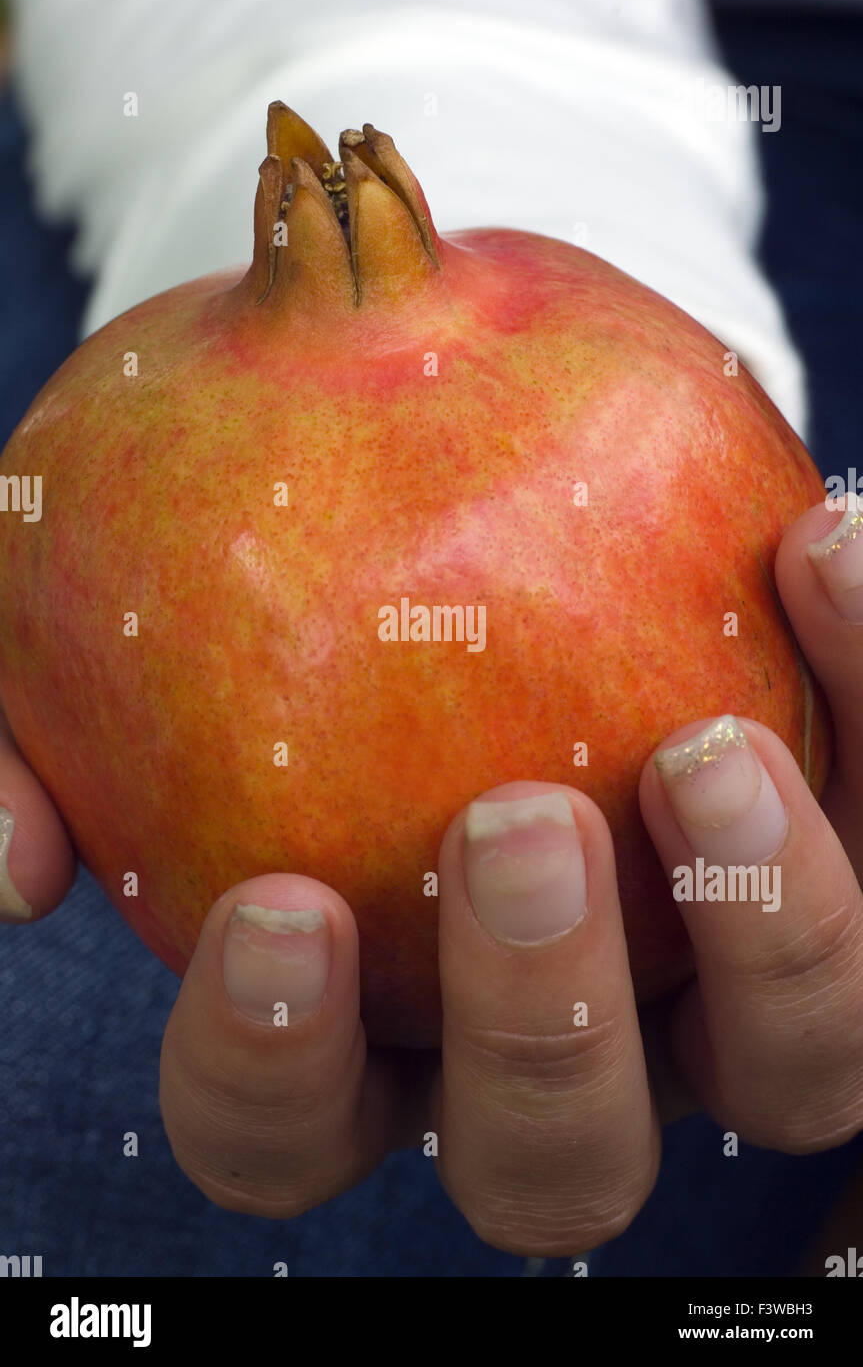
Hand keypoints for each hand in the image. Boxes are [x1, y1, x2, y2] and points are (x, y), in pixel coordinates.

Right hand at [4, 496, 862, 1256]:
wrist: (460, 438)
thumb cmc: (278, 539)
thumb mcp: (124, 594)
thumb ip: (42, 718)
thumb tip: (20, 867)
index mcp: (375, 1023)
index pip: (297, 1130)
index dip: (277, 1071)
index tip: (278, 911)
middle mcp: (558, 1035)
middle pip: (558, 1160)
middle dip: (540, 1035)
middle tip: (512, 833)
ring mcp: (715, 965)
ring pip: (793, 1068)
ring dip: (771, 938)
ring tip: (703, 752)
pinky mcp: (845, 842)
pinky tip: (813, 542)